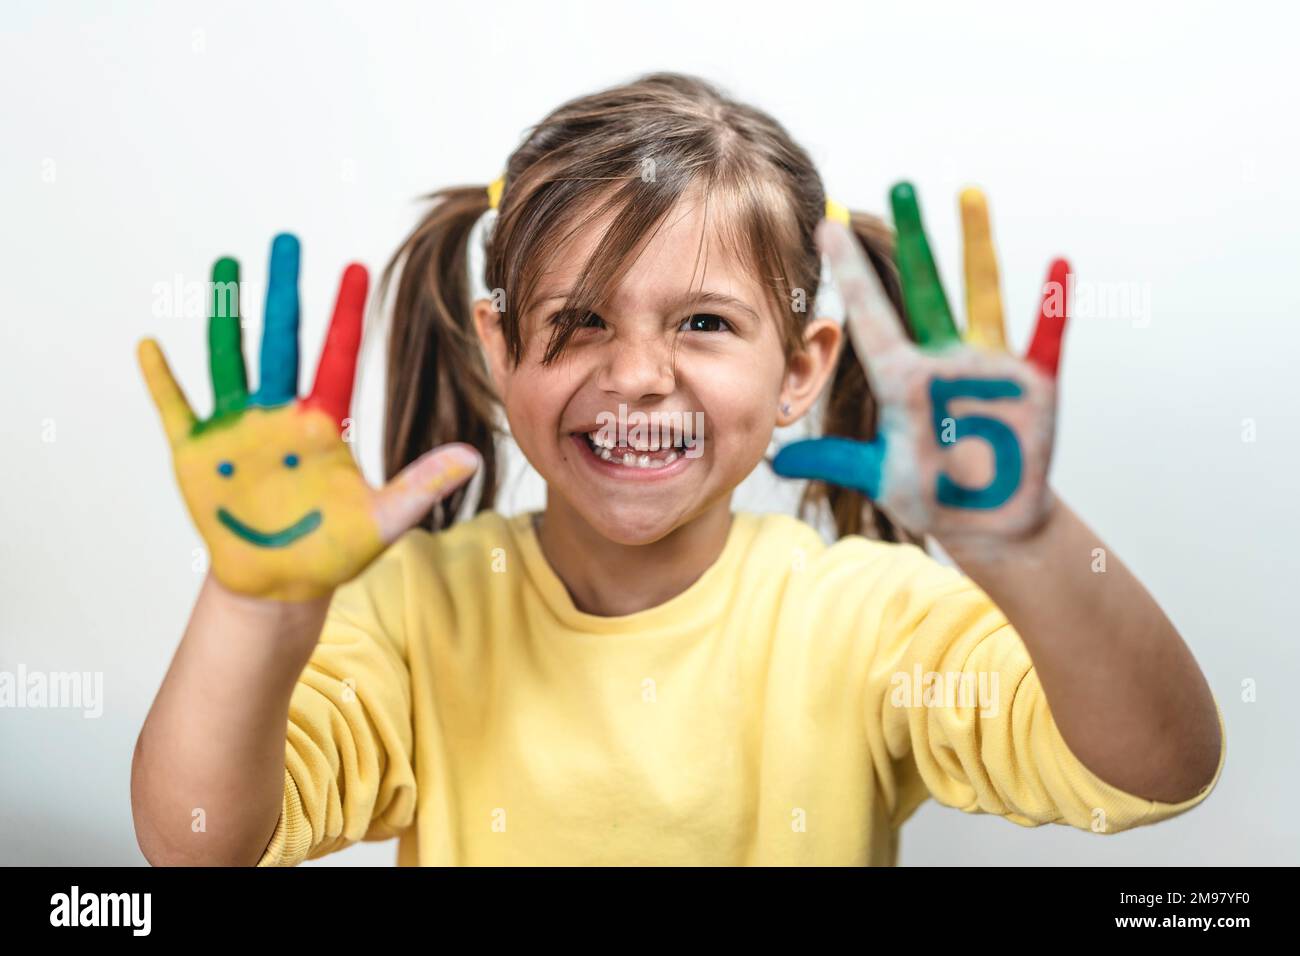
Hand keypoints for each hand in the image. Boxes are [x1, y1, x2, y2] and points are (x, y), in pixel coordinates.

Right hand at [138, 233, 479, 600]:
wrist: (281, 584)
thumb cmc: (333, 551)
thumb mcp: (383, 520)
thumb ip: (421, 485)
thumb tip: (471, 457)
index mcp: (325, 424)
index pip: (337, 357)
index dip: (345, 314)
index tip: (357, 266)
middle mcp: (280, 416)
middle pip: (280, 342)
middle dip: (282, 293)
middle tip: (286, 240)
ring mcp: (237, 430)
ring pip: (229, 361)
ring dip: (226, 317)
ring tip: (226, 266)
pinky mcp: (198, 455)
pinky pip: (176, 410)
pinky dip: (162, 381)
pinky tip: (151, 345)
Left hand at [773, 183, 1069, 547]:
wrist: (985, 522)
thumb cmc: (930, 493)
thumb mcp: (876, 475)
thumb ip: (831, 460)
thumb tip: (775, 462)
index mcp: (904, 379)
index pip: (871, 317)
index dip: (849, 274)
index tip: (826, 227)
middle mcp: (945, 359)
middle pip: (926, 288)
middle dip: (915, 238)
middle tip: (899, 185)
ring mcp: (990, 366)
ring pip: (983, 294)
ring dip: (978, 245)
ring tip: (969, 192)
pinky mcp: (1034, 385)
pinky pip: (1046, 336)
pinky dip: (1055, 303)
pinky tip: (1059, 263)